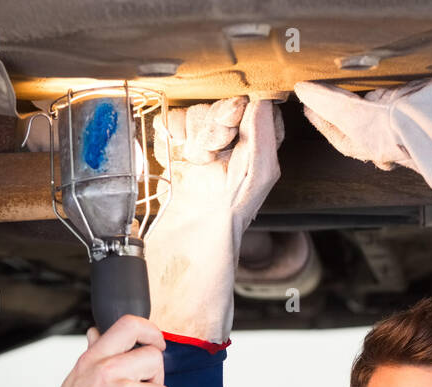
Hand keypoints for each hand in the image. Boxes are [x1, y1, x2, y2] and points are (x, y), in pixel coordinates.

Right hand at [146, 96, 283, 344]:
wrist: (191, 243)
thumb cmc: (231, 215)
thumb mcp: (261, 171)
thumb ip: (264, 131)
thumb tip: (257, 99)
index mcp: (255, 144)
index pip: (248, 103)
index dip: (239, 110)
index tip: (233, 126)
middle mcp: (228, 143)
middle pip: (216, 106)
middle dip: (212, 126)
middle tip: (211, 152)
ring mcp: (198, 147)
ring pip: (190, 115)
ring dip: (192, 136)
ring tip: (197, 162)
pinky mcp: (173, 153)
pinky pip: (167, 128)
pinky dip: (168, 140)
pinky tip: (177, 160)